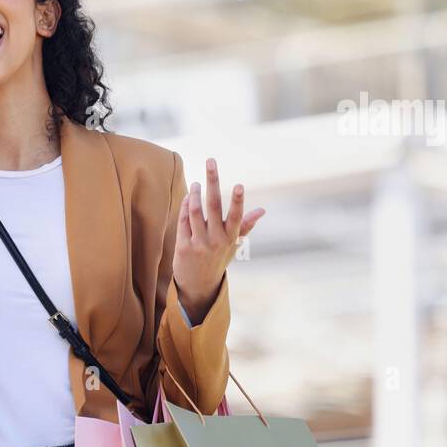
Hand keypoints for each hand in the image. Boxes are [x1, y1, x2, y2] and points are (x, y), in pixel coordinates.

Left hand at [172, 157, 264, 322]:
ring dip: (195, 193)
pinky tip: (188, 197)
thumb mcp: (234, 245)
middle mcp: (216, 240)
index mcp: (231, 238)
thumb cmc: (218, 259)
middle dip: (213, 181)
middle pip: (214, 206)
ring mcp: (199, 243)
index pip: (236, 217)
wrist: (198, 285)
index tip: (240, 185)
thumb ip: (245, 226)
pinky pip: (184, 221)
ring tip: (196, 183)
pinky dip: (185, 207)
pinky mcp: (183, 247)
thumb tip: (262, 210)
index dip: (239, 201)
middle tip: (211, 161)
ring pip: (195, 212)